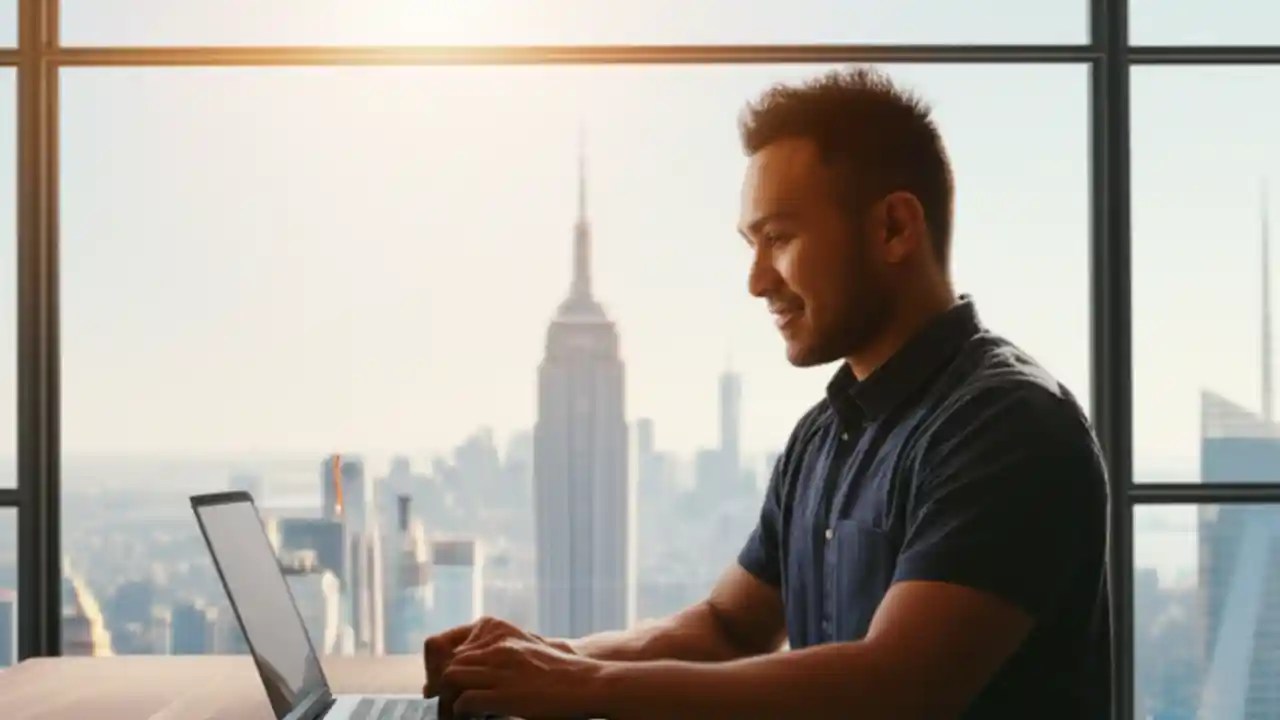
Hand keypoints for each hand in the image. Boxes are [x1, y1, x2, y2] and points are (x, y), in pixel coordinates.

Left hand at [423, 617, 574, 703]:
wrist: (587, 683)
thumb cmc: (558, 671)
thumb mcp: (524, 649)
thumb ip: (497, 653)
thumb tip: (466, 669)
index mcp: (498, 631)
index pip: (450, 643)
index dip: (440, 667)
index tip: (438, 686)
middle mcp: (496, 645)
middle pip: (448, 662)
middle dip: (441, 686)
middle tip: (445, 704)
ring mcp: (499, 668)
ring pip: (450, 679)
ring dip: (448, 700)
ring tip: (456, 714)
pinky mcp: (504, 693)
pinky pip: (465, 701)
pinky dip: (462, 713)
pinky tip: (473, 718)